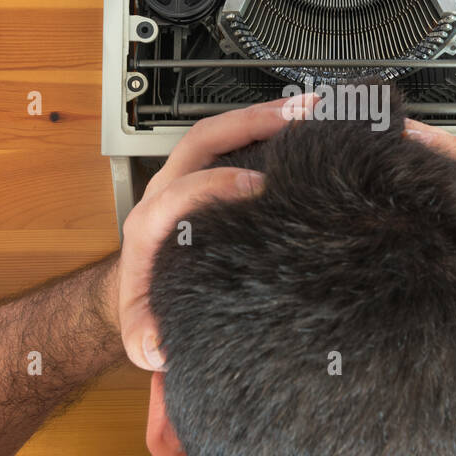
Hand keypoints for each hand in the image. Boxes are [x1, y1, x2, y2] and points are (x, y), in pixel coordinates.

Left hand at [114, 92, 318, 369]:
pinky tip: (308, 125)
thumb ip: (144, 339)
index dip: (216, 182)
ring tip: (315, 109)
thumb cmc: (150, 302)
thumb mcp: (142, 328)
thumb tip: (156, 345)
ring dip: (267, 116)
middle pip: (205, 138)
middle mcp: (170, 187)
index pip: (181, 190)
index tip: (256, 185)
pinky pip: (238, 138)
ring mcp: (190, 174)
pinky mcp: (211, 171)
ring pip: (224, 130)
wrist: (141, 287)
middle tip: (298, 116)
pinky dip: (272, 126)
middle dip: (251, 122)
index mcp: (153, 222)